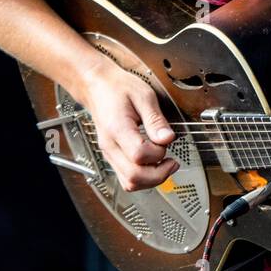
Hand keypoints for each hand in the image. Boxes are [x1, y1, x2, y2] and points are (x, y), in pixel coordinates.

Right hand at [80, 61, 177, 191]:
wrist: (98, 87)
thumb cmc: (118, 88)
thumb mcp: (143, 95)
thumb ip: (156, 119)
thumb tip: (167, 138)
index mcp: (117, 128)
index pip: (139, 155)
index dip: (158, 153)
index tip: (166, 141)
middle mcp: (110, 145)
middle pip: (133, 177)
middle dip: (158, 174)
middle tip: (172, 162)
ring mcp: (109, 153)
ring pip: (129, 183)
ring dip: (151, 180)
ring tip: (164, 165)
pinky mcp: (112, 157)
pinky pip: (126, 178)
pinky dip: (142, 178)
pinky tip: (152, 166)